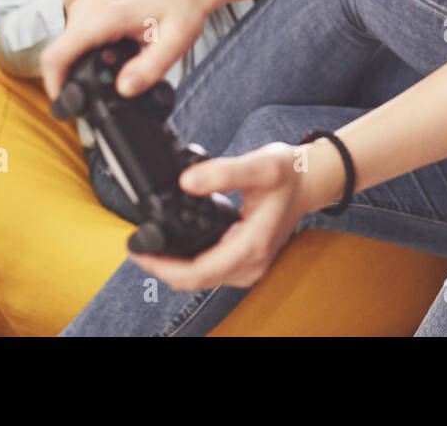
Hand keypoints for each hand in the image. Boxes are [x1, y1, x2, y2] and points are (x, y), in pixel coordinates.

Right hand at [41, 0, 211, 99]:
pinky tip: (117, 54)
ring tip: (119, 67)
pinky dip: (89, 52)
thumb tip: (123, 90)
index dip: (55, 85)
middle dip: (75, 77)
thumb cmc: (182, 6)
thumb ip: (149, 69)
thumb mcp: (175, 42)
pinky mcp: (91, 4)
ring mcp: (87, 2)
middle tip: (108, 87)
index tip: (69, 102)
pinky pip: (76, 36)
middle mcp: (88, 5)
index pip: (56, 55)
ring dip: (84, 65)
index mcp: (103, 14)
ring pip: (66, 46)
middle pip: (59, 54)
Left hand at [129, 144, 313, 289]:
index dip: (163, 266)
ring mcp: (249, 266)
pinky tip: (175, 245)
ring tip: (149, 246)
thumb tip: (186, 182)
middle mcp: (250, 264)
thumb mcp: (259, 165)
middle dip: (162, 268)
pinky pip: (210, 271)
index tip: (139, 252)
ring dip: (174, 267)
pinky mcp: (246, 260)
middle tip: (135, 247)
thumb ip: (222, 172)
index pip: (198, 272)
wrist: (311, 181)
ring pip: (201, 279)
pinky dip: (189, 263)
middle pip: (195, 280)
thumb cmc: (289, 174)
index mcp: (251, 246)